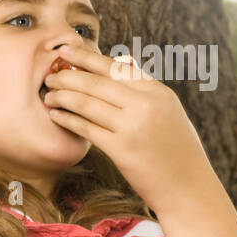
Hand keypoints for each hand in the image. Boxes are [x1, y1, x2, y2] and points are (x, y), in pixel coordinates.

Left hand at [43, 44, 215, 215]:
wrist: (188, 188)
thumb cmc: (175, 149)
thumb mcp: (167, 110)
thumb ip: (143, 86)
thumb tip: (121, 59)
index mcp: (158, 92)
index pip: (116, 66)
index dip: (87, 56)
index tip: (66, 49)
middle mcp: (146, 105)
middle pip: (98, 81)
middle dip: (69, 75)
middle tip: (49, 74)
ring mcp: (133, 127)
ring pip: (87, 103)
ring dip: (63, 96)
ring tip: (48, 93)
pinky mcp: (121, 150)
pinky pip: (85, 128)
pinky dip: (66, 119)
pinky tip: (55, 115)